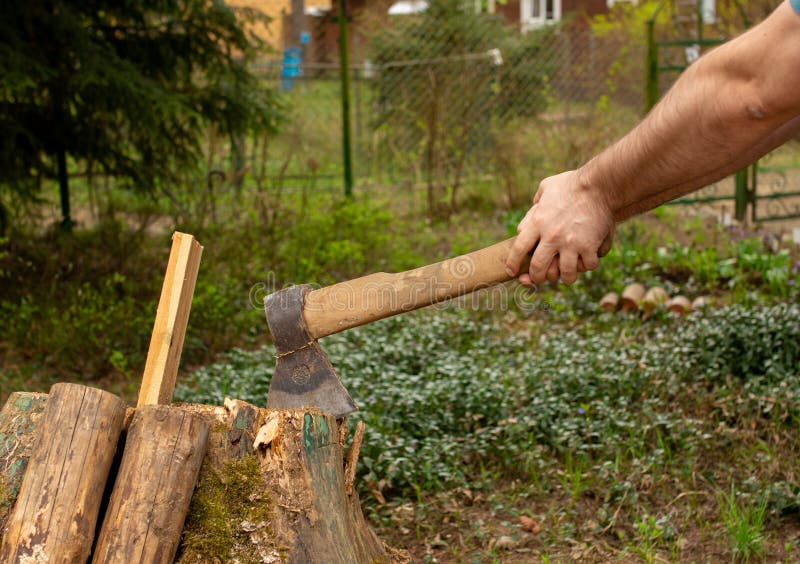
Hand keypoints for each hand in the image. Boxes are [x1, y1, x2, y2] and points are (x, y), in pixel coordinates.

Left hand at [505, 170, 614, 284]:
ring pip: (565, 273)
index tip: (511, 271)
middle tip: (539, 278)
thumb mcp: (546, 188)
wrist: (600, 184)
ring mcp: (571, 243)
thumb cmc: (573, 184)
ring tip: (567, 275)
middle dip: (536, 277)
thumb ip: (533, 208)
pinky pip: (588, 266)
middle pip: (538, 267)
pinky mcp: (589, 246)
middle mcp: (552, 236)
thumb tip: (521, 227)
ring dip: (566, 277)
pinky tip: (588, 261)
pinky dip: (588, 265)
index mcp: (538, 222)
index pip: (519, 248)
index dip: (513, 263)